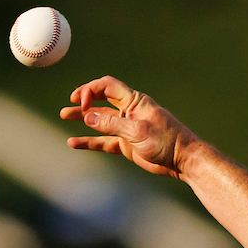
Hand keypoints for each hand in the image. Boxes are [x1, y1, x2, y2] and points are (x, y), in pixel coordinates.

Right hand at [61, 76, 198, 177]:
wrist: (183, 160)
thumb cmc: (166, 141)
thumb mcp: (138, 130)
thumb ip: (112, 124)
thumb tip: (88, 117)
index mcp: (134, 101)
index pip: (107, 86)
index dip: (91, 90)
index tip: (81, 102)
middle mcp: (129, 112)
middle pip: (101, 101)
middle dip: (84, 101)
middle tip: (70, 104)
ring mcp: (127, 129)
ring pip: (100, 121)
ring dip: (83, 119)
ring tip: (64, 116)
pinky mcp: (127, 145)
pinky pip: (104, 141)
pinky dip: (89, 141)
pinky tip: (74, 143)